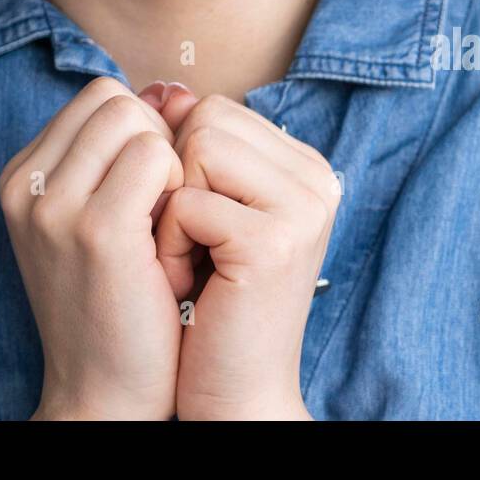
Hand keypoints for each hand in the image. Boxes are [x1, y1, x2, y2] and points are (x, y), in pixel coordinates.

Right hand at [0, 76, 185, 419]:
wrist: (106, 395)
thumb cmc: (120, 301)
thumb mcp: (108, 213)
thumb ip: (128, 146)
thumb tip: (172, 87)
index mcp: (21, 178)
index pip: (98, 96)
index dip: (140, 129)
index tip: (151, 187)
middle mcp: (24, 186)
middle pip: (115, 98)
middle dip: (154, 138)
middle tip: (163, 204)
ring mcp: (53, 207)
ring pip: (135, 119)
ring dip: (167, 160)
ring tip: (164, 220)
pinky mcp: (96, 231)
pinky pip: (156, 157)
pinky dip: (178, 186)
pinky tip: (171, 235)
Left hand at [153, 92, 337, 419]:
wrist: (231, 393)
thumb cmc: (207, 302)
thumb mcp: (201, 208)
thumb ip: (192, 144)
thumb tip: (164, 86)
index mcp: (302, 164)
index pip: (213, 108)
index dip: (181, 163)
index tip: (199, 226)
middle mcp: (316, 177)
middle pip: (205, 117)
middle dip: (175, 180)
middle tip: (192, 246)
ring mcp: (303, 206)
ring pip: (196, 147)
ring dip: (170, 210)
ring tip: (191, 262)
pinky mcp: (275, 240)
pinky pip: (187, 202)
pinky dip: (169, 246)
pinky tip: (189, 286)